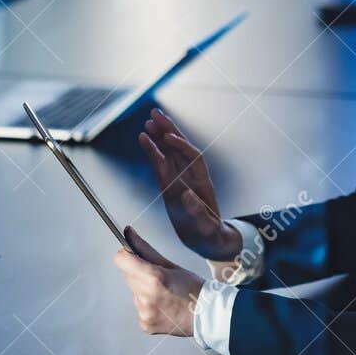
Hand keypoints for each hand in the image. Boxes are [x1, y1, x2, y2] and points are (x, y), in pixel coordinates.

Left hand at [112, 227, 203, 337]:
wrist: (207, 315)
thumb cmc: (193, 289)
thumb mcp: (171, 265)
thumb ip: (146, 250)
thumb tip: (128, 233)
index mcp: (153, 278)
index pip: (121, 260)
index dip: (126, 255)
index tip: (133, 256)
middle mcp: (146, 296)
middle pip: (128, 276)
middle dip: (139, 274)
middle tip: (159, 279)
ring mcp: (145, 312)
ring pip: (134, 293)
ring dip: (144, 291)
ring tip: (164, 295)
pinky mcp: (145, 324)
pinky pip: (139, 308)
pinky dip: (148, 306)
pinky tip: (163, 307)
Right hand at [139, 108, 240, 260]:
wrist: (208, 240)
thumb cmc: (209, 235)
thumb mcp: (206, 227)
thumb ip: (198, 213)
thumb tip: (188, 197)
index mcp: (200, 184)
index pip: (192, 158)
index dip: (181, 146)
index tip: (168, 137)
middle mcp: (190, 177)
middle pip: (180, 148)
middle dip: (169, 131)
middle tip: (155, 114)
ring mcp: (181, 179)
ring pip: (170, 152)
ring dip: (161, 136)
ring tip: (149, 120)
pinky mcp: (170, 184)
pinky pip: (162, 163)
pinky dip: (154, 151)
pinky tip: (146, 139)